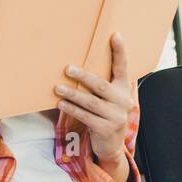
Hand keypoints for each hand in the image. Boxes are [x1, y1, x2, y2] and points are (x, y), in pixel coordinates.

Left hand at [54, 32, 133, 164]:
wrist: (111, 146)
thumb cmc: (105, 116)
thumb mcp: (109, 100)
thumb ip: (102, 85)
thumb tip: (78, 65)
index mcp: (124, 89)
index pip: (123, 67)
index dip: (120, 51)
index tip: (115, 35)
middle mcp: (123, 101)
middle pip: (101, 85)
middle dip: (83, 76)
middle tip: (67, 69)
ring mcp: (116, 116)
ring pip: (91, 102)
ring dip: (72, 94)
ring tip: (57, 88)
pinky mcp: (106, 129)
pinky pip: (86, 116)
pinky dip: (73, 109)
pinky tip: (61, 104)